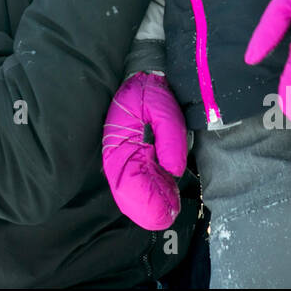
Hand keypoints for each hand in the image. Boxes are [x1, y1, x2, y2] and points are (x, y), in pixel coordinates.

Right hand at [102, 71, 187, 229]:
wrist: (142, 79)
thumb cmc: (150, 94)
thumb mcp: (164, 111)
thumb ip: (170, 140)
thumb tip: (173, 172)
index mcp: (119, 148)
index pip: (129, 185)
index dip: (149, 201)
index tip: (169, 208)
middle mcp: (116, 159)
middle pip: (127, 197)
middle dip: (149, 209)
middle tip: (173, 212)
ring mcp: (121, 161)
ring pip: (130, 195)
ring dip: (150, 204)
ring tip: (172, 205)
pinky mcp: (129, 160)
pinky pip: (136, 185)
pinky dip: (151, 194)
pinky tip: (167, 195)